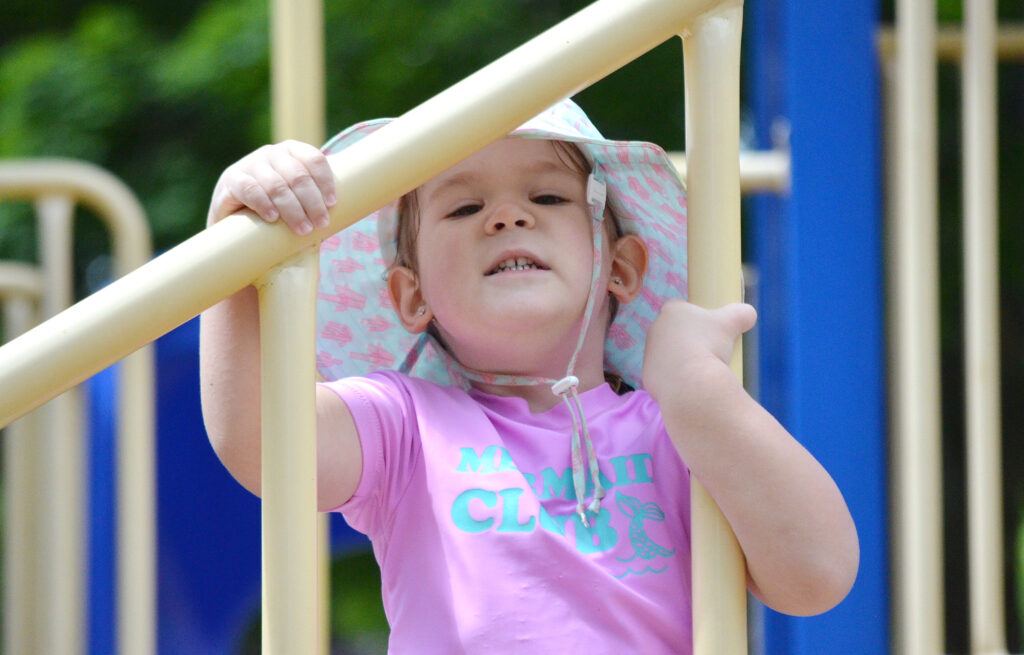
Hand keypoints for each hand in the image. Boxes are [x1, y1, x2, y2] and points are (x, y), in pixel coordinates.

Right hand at [207, 140, 335, 235]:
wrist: (234, 219)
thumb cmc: (276, 208)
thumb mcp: (297, 198)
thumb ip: (317, 197)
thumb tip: (352, 207)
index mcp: (292, 152)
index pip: (314, 159)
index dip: (326, 181)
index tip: (332, 204)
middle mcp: (271, 154)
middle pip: (298, 175)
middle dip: (312, 203)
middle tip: (320, 225)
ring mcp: (250, 164)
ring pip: (277, 185)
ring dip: (293, 210)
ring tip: (303, 230)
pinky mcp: (232, 180)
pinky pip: (250, 189)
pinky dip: (264, 204)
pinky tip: (273, 218)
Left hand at [641, 299, 755, 401]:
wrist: (690, 383)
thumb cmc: (709, 344)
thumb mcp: (732, 323)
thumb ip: (742, 313)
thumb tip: (748, 314)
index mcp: (671, 311)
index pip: (681, 307)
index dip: (696, 318)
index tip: (710, 330)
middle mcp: (655, 329)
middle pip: (674, 332)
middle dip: (689, 340)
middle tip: (709, 351)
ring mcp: (649, 353)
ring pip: (667, 354)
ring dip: (681, 360)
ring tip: (700, 370)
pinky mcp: (647, 375)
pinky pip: (663, 375)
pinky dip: (676, 379)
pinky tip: (689, 384)